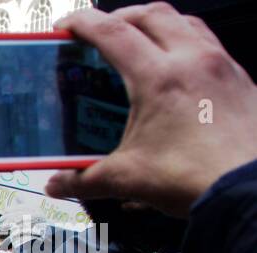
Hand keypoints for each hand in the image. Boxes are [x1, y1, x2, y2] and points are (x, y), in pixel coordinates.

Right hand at [44, 4, 256, 215]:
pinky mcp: (240, 81)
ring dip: (158, 25)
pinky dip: (186, 46)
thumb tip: (58, 183)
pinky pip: (210, 46)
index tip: (67, 27)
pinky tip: (177, 71)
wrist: (248, 191)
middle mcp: (194, 61)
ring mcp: (221, 67)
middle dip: (120, 17)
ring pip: (186, 22)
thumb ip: (84, 179)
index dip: (82, 23)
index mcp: (160, 78)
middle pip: (151, 14)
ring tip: (140, 42)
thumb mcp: (127, 179)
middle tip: (101, 32)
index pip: (112, 32)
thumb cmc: (198, 178)